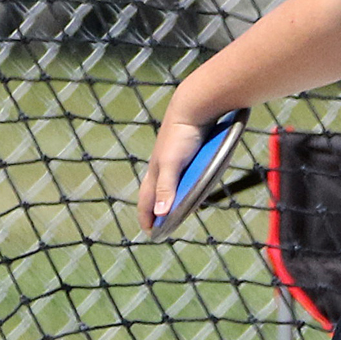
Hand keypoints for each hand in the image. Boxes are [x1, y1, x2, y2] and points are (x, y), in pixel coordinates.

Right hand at [137, 110, 210, 233]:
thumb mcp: (173, 164)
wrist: (194, 107)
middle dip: (155, 210)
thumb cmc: (181, 136)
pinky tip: (190, 184)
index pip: (146, 201)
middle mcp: (161, 167)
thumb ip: (167, 188)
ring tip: (174, 208)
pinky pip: (181, 173)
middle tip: (160, 224)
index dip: (146, 217)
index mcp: (155, 172)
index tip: (149, 233)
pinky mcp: (186, 152)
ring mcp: (173, 159)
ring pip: (168, 183)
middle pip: (155, 193)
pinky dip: (181, 184)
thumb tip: (161, 215)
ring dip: (168, 197)